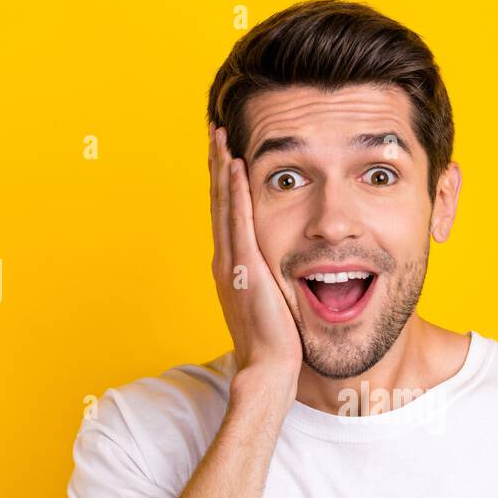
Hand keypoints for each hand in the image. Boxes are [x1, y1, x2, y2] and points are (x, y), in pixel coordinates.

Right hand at [208, 122, 301, 390]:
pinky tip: (236, 165)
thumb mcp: (271, 302)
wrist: (269, 367)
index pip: (226, 214)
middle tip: (214, 130)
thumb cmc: (275, 343)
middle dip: (216, 164)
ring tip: (219, 135)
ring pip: (223, 203)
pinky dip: (235, 191)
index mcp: (232, 267)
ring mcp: (232, 262)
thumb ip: (270, 281)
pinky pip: (239, 219)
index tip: (224, 153)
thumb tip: (282, 273)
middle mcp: (225, 259)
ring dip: (221, 166)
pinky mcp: (245, 266)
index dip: (224, 182)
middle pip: (218, 201)